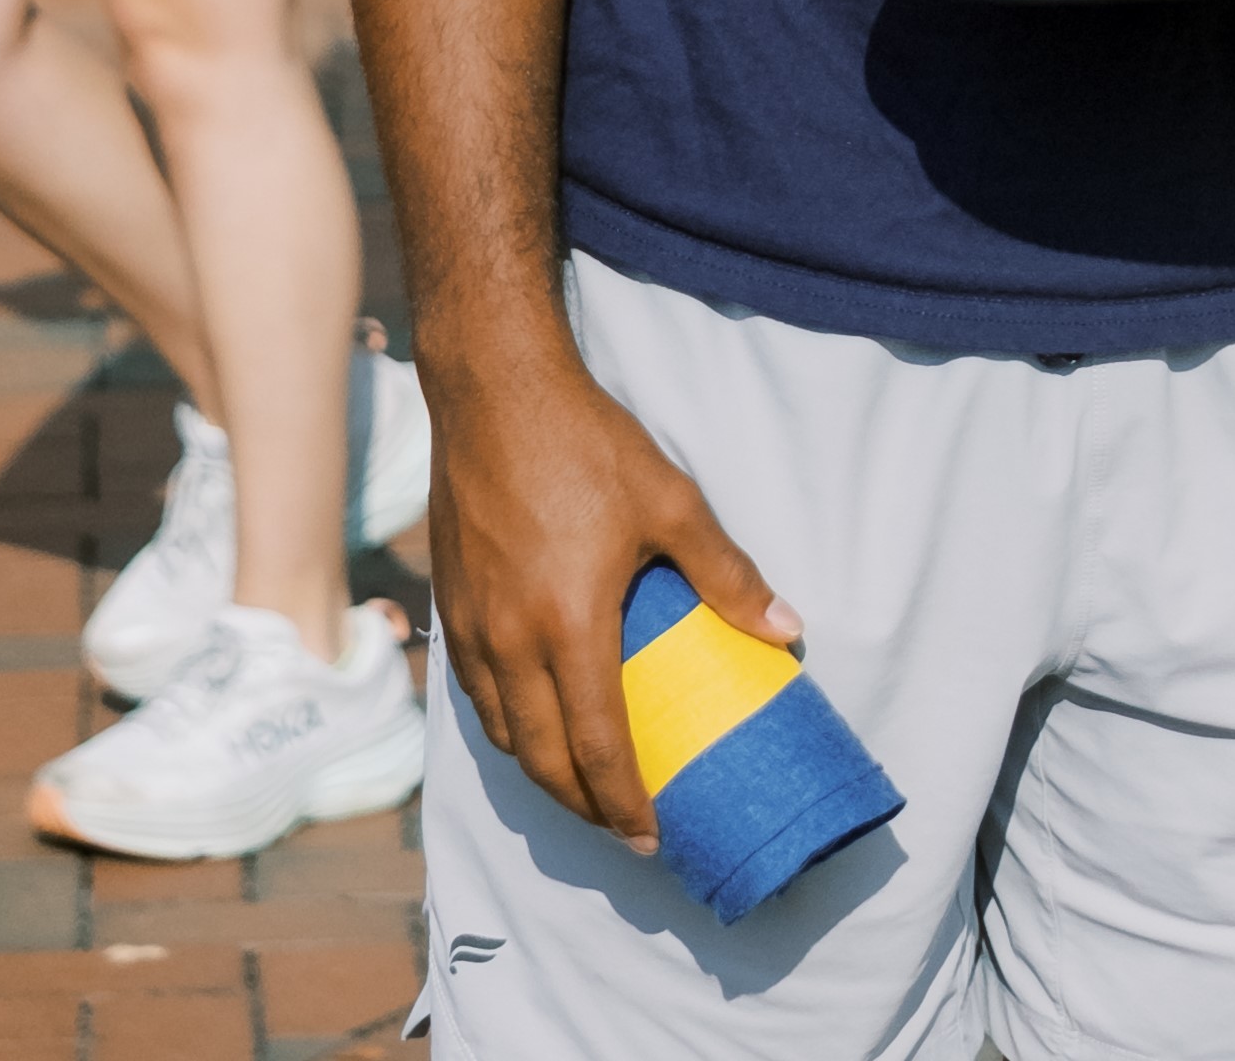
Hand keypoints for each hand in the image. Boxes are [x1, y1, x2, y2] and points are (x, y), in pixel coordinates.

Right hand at [422, 345, 797, 852]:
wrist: (496, 397)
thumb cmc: (591, 447)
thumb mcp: (674, 504)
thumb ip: (727, 575)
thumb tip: (785, 630)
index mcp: (570, 626)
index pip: (596, 746)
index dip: (623, 802)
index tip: (650, 837)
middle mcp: (510, 643)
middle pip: (542, 759)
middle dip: (582, 807)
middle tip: (620, 830)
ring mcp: (471, 630)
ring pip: (502, 734)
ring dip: (541, 772)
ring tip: (582, 787)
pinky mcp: (449, 608)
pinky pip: (474, 695)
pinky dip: (506, 727)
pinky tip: (532, 722)